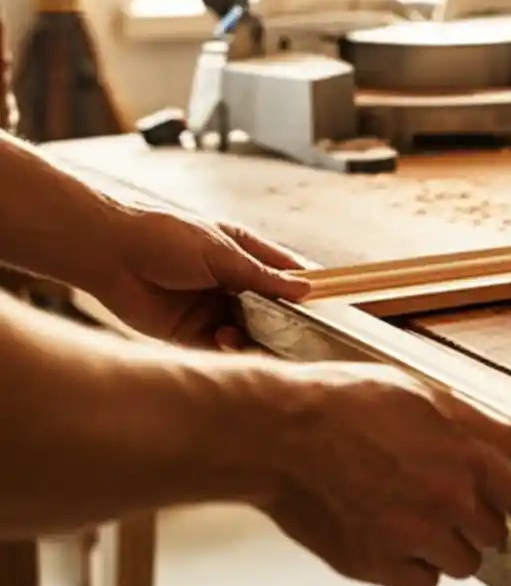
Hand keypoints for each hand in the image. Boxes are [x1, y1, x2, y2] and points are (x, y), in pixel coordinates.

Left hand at [99, 206, 310, 346]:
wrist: (109, 254)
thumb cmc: (165, 237)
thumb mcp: (221, 253)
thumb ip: (262, 276)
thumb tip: (305, 289)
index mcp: (244, 253)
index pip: (285, 274)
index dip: (306, 290)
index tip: (325, 306)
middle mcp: (232, 282)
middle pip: (271, 309)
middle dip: (283, 322)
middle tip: (296, 335)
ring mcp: (213, 307)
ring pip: (249, 330)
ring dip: (256, 337)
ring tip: (256, 338)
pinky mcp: (191, 331)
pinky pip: (220, 346)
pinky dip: (229, 347)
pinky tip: (227, 340)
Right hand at [252, 361, 510, 585]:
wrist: (280, 435)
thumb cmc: (344, 404)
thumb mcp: (422, 393)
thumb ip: (478, 423)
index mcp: (463, 457)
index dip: (499, 483)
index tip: (484, 480)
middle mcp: (446, 502)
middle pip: (494, 530)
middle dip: (476, 516)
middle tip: (445, 498)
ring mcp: (411, 537)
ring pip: (465, 564)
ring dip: (450, 545)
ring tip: (420, 519)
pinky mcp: (375, 564)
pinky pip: (423, 583)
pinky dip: (416, 566)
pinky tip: (397, 538)